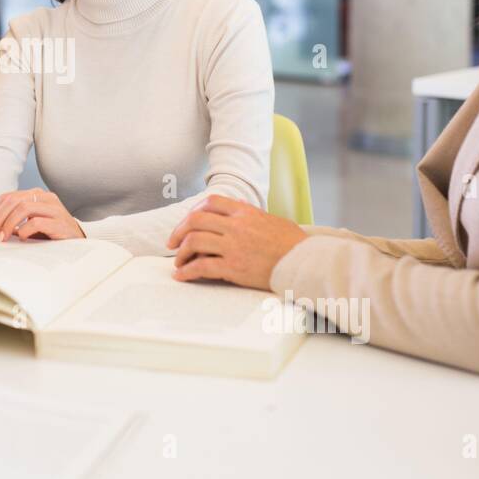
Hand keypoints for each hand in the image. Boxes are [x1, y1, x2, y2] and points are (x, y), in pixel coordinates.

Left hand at [0, 188, 85, 241]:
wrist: (79, 244)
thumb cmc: (52, 235)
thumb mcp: (31, 225)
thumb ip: (15, 221)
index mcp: (37, 195)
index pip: (9, 196)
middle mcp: (45, 197)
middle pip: (14, 200)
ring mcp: (54, 208)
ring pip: (24, 207)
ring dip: (8, 223)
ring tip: (2, 237)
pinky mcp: (60, 222)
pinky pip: (37, 222)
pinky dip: (25, 230)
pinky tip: (21, 238)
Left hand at [166, 195, 306, 290]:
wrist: (306, 263)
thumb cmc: (293, 244)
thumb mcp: (270, 219)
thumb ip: (249, 213)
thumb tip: (236, 206)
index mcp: (245, 212)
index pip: (210, 202)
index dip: (193, 212)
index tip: (186, 223)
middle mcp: (236, 225)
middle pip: (195, 221)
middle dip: (178, 232)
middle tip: (172, 243)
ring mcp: (234, 246)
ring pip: (194, 242)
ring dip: (181, 253)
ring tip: (178, 262)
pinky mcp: (233, 267)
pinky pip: (201, 267)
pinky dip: (187, 272)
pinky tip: (182, 276)